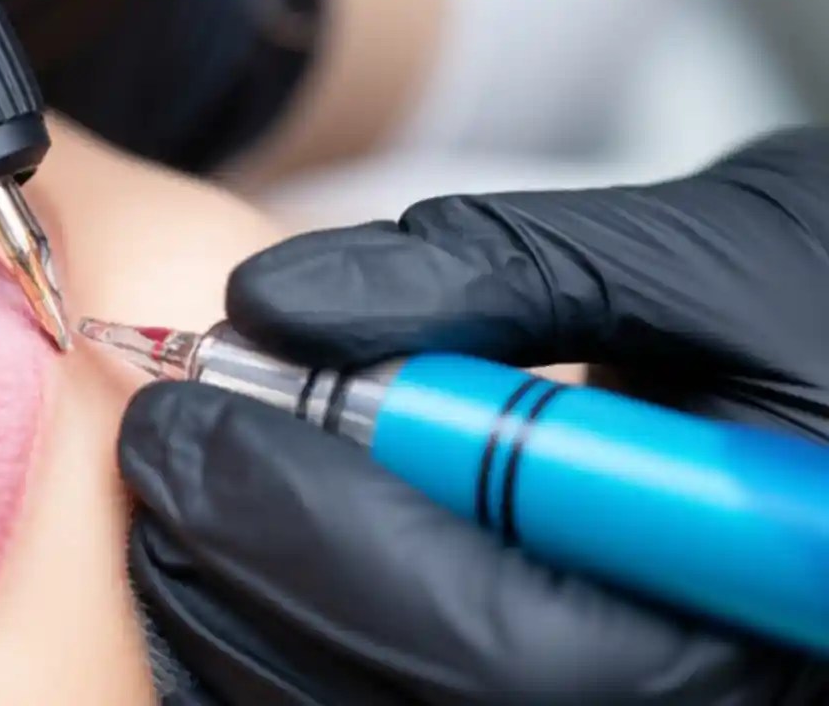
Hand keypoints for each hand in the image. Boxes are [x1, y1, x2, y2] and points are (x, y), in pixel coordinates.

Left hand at [119, 128, 828, 704]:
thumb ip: (506, 280)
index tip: (181, 416)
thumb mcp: (721, 260)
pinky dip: (278, 630)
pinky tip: (237, 543)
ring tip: (186, 488)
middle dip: (248, 569)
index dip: (306, 524)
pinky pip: (364, 690)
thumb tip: (285, 305)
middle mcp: (668, 703)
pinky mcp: (544, 687)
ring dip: (241, 608)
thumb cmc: (822, 329)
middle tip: (158, 451)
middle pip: (394, 693)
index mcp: (740, 622)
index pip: (479, 630)